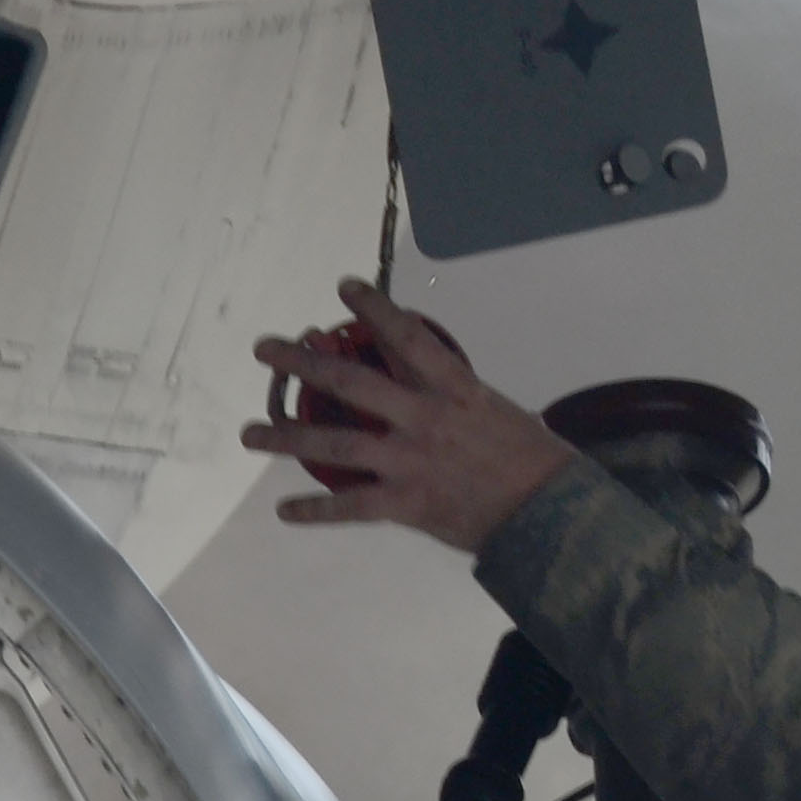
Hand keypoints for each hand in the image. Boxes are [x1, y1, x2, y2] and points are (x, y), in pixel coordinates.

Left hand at [243, 280, 573, 552]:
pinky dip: (314, 511)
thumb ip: (454, 392)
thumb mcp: (497, 409)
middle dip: (302, 363)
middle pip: (349, 385)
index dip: (373, 308)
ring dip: (285, 439)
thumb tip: (424, 373)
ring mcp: (409, 463)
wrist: (551, 515)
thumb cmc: (532, 460)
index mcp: (453, 389)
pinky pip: (349, 506)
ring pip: (333, 446)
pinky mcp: (405, 505)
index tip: (344, 286)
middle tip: (265, 348)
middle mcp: (423, 419)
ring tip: (249, 434)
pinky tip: (285, 511)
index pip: (406, 336)